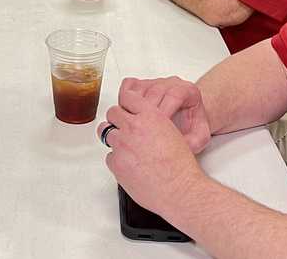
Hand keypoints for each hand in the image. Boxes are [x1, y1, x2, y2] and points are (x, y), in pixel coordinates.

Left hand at [101, 86, 208, 214]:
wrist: (179, 189)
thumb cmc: (180, 166)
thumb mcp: (171, 133)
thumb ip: (153, 124)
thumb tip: (143, 124)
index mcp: (150, 115)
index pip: (128, 97)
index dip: (126, 103)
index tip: (126, 108)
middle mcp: (134, 127)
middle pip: (112, 112)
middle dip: (117, 119)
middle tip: (123, 129)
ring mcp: (122, 144)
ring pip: (105, 132)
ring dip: (114, 138)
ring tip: (125, 148)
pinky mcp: (116, 163)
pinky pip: (109, 156)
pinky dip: (117, 159)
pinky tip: (130, 165)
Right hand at [104, 77, 211, 152]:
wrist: (188, 114)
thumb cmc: (191, 123)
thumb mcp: (199, 135)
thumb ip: (193, 141)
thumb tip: (181, 147)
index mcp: (187, 91)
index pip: (174, 96)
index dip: (164, 112)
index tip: (158, 130)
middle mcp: (171, 83)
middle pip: (155, 92)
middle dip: (146, 113)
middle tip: (141, 132)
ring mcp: (155, 81)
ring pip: (139, 89)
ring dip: (132, 107)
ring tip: (131, 127)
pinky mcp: (142, 83)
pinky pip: (129, 86)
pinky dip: (124, 98)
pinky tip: (127, 114)